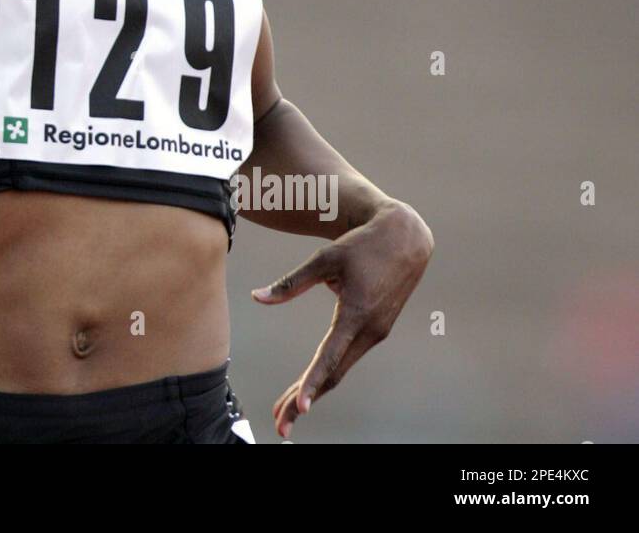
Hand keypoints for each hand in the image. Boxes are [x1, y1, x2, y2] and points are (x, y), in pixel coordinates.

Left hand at [251, 201, 433, 438]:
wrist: (404, 238)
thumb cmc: (361, 245)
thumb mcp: (324, 259)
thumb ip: (290, 283)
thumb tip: (257, 297)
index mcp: (357, 314)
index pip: (330, 357)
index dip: (313, 383)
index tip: (299, 408)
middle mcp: (370, 330)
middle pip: (334, 374)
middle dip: (304, 400)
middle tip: (279, 423)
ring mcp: (375, 333)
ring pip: (341, 369)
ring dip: (315, 391)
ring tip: (285, 410)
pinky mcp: (376, 330)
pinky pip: (348, 358)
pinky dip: (327, 374)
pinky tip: (310, 386)